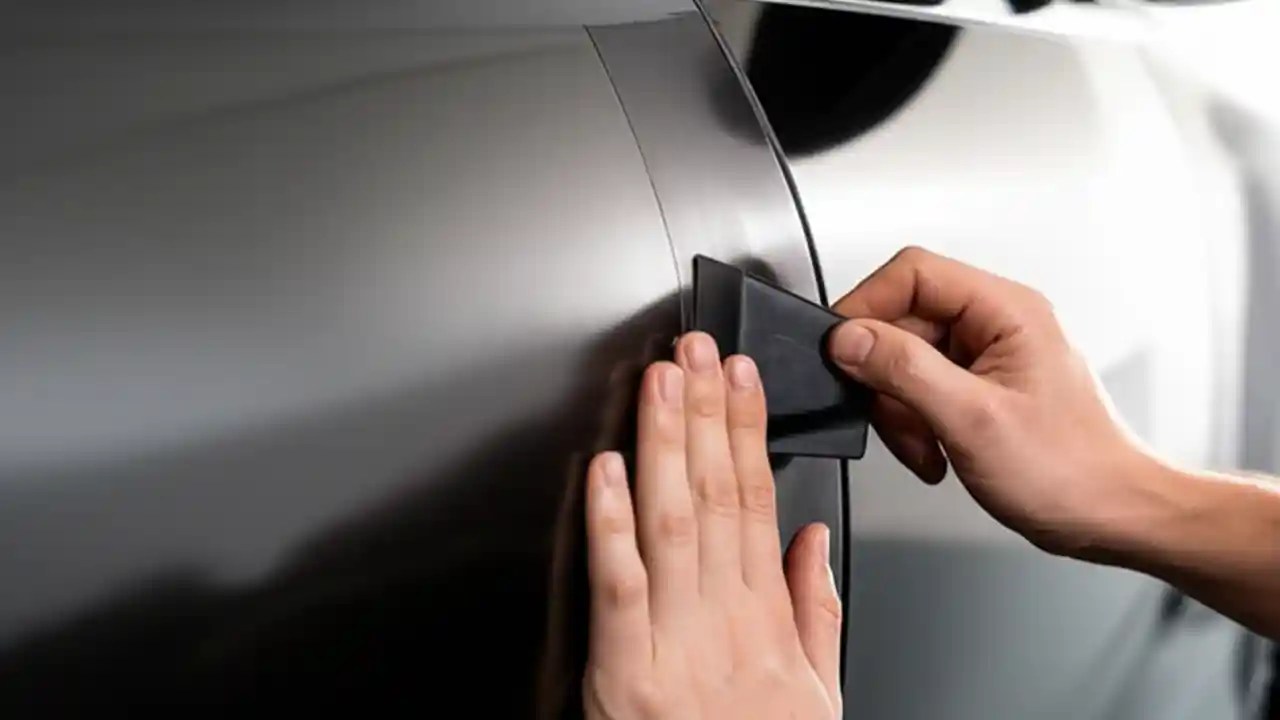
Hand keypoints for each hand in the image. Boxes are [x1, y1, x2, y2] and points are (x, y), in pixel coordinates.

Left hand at [583, 332, 841, 719]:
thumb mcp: (816, 693)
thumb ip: (815, 609)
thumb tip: (813, 539)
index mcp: (763, 615)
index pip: (756, 499)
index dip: (746, 431)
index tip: (741, 378)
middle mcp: (722, 617)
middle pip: (715, 494)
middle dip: (705, 412)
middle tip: (698, 349)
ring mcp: (673, 641)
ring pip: (671, 520)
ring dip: (664, 443)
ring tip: (661, 381)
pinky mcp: (625, 671)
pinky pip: (618, 584)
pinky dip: (611, 523)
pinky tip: (606, 469)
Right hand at [827, 247, 1153, 556]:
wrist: (1113, 518)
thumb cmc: (1072, 473)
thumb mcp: (972, 419)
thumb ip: (905, 370)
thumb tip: (850, 337)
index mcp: (1007, 311)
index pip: (914, 272)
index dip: (868, 306)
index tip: (843, 349)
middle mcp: (998, 324)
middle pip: (903, 320)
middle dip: (886, 376)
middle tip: (891, 417)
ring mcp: (989, 357)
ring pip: (906, 360)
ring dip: (900, 410)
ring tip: (923, 446)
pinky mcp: (980, 389)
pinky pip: (922, 390)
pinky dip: (915, 424)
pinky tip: (933, 452)